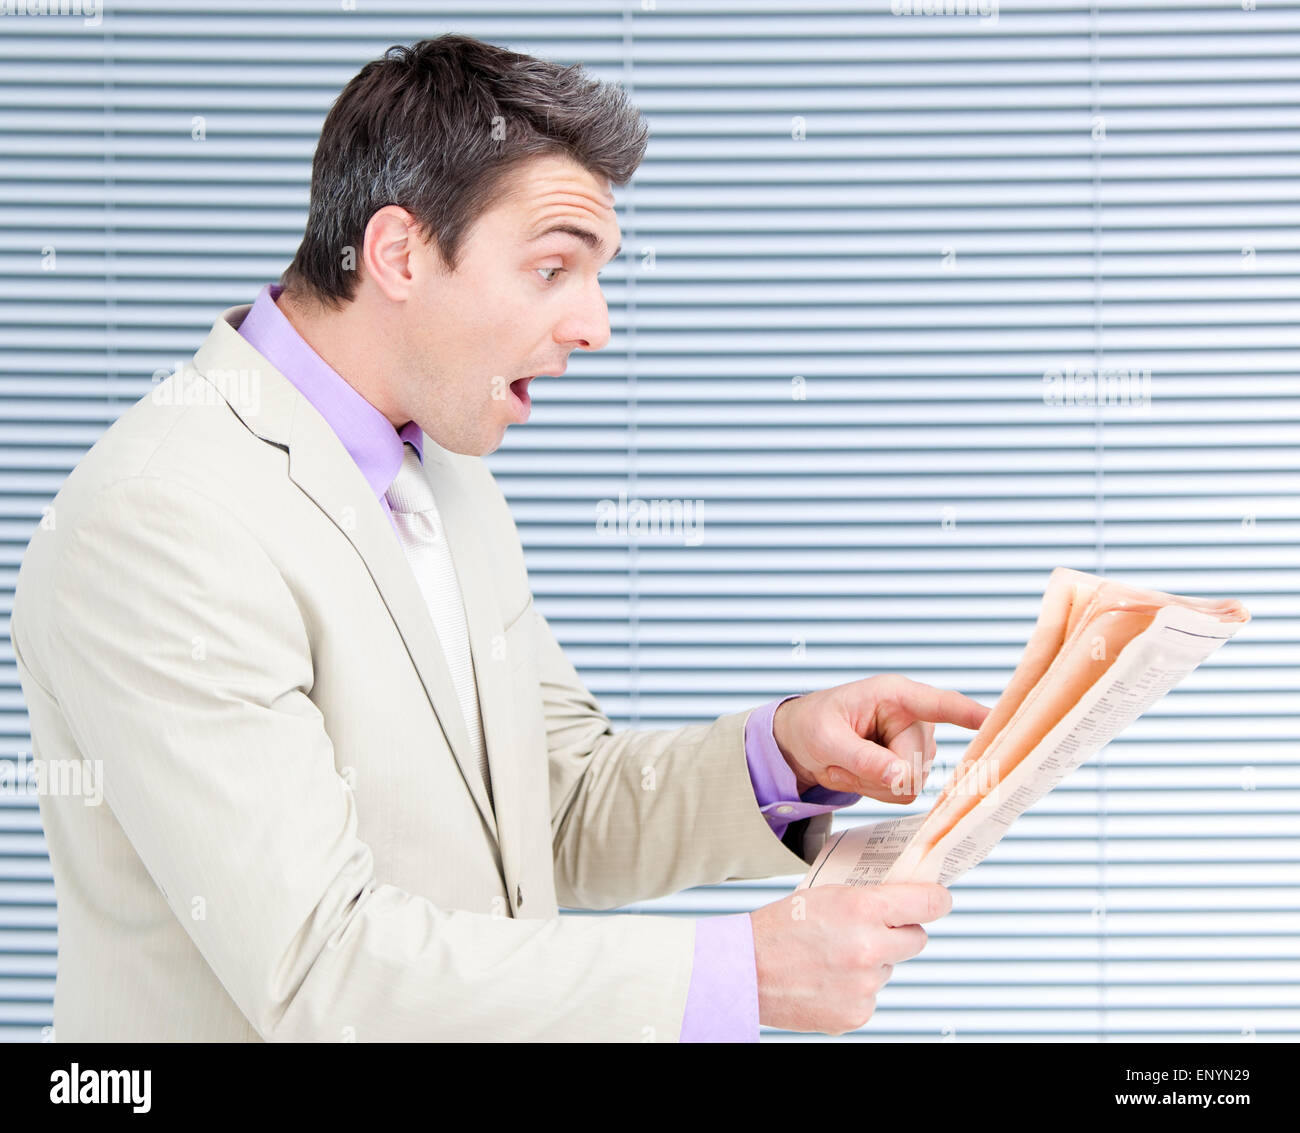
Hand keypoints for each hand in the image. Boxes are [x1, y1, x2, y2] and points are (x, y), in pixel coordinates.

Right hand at [750, 882, 951, 1033]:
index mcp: (862, 909)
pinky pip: (871, 994)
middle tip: (871, 929)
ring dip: (872, 961)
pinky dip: (855, 988)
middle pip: (917, 938)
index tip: (938, 900)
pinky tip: (827, 979)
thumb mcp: (825, 894)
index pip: (928, 903)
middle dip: (900, 932)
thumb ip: (867, 898)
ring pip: (889, 967)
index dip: (936, 899)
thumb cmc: (780, 928)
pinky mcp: (858, 1013)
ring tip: (832, 957)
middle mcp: (870, 947)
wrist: (746, 970)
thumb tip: (903, 900)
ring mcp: (866, 985)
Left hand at [772, 674, 989, 802]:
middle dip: (877, 773)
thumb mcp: (827, 740)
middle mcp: (913, 718)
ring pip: (911, 784)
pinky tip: (856, 772)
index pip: (941, 705)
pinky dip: (875, 789)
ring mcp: (916, 743)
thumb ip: (865, 758)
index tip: (996, 721)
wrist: (801, 741)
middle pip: (916, 764)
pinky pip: (903, 793)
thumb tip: (902, 778)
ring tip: (846, 762)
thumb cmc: (813, 725)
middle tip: (842, 761)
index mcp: (894, 696)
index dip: (970, 715)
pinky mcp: (912, 764)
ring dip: (873, 782)